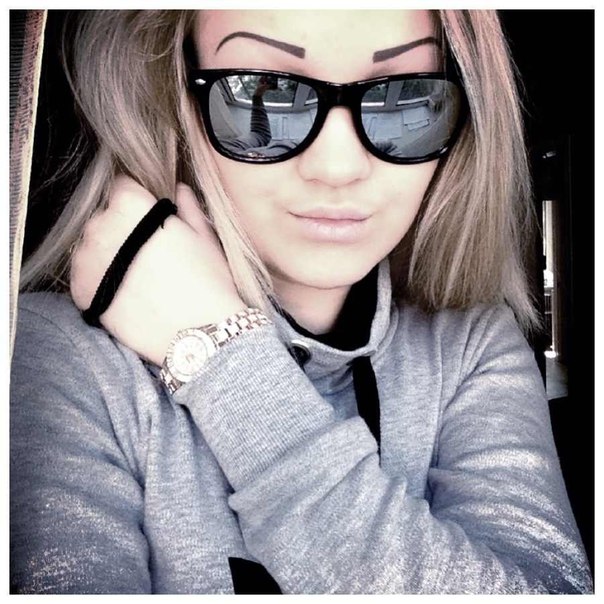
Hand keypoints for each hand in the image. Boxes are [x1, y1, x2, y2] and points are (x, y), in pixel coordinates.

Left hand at [70, 175, 246, 365]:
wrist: (199, 333)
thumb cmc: (209, 283)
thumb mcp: (205, 239)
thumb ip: (188, 209)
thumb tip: (180, 190)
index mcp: (132, 205)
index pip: (122, 187)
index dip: (139, 203)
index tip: (149, 220)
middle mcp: (102, 226)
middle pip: (104, 217)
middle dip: (121, 229)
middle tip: (147, 254)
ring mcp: (86, 259)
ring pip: (90, 247)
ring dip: (107, 255)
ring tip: (136, 278)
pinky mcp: (80, 290)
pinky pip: (83, 276)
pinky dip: (98, 282)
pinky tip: (124, 294)